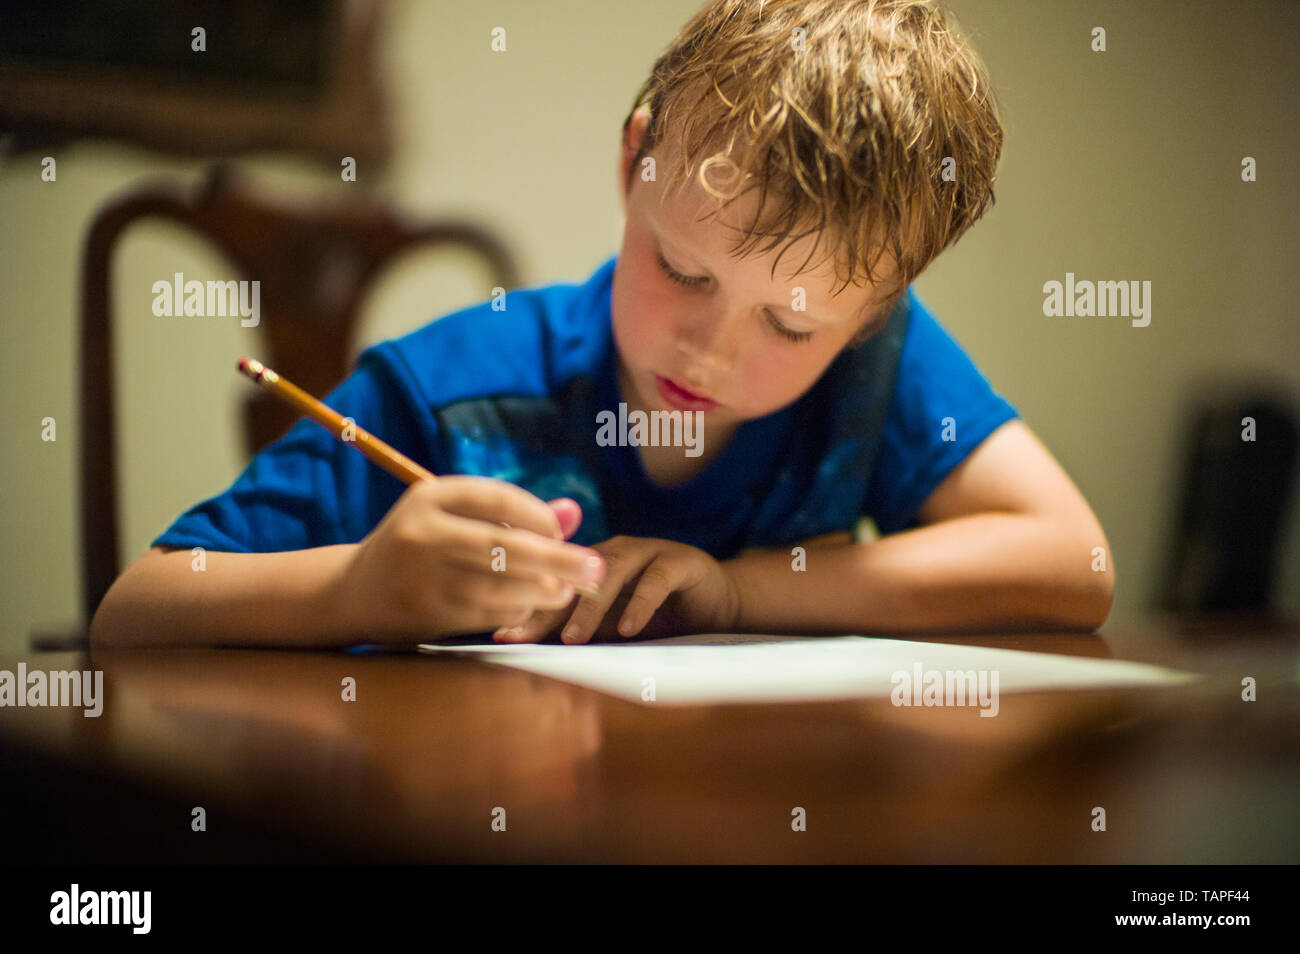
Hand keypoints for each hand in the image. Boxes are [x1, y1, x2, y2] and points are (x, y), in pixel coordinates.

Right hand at [340, 477, 605, 642]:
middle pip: (507, 545)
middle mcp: (424, 531)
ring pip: (501, 585)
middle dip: (559, 559)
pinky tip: (529, 608)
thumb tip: (573, 512)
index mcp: (431, 496)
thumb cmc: (421, 549)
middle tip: (595, 569)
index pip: (500, 498)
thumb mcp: (457, 520)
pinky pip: (488, 613)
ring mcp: (423, 574)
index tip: (563, 532)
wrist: (353, 593)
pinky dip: (516, 611)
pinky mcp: (428, 611)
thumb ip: (513, 515)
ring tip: (565, 592)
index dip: (539, 516)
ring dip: (543, 591)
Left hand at [493, 535, 740, 643]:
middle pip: (574, 575)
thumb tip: (531, 652)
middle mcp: (615, 551)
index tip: (499, 635)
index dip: (527, 608)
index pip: (554, 585)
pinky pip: (657, 578)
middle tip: (523, 636)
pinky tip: (629, 629)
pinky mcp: (680, 560)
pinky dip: (641, 603)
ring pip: (611, 572)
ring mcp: (648, 551)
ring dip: (590, 606)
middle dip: (546, 606)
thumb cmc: (661, 616)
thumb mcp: (616, 625)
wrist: (720, 603)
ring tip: (573, 638)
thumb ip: (582, 629)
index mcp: (592, 565)